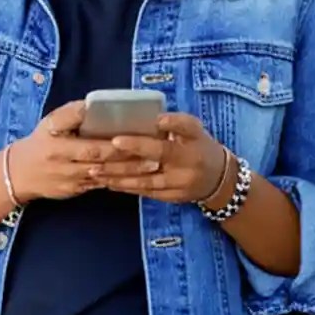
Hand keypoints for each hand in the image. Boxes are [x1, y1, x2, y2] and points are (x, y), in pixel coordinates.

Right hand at [6, 100, 147, 201]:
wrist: (19, 173)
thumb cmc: (40, 142)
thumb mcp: (49, 123)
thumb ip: (70, 114)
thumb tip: (91, 104)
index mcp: (58, 145)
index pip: (89, 146)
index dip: (111, 145)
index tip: (132, 138)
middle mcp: (65, 165)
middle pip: (101, 163)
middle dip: (128, 160)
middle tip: (153, 155)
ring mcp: (71, 181)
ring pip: (104, 177)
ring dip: (128, 173)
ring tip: (152, 167)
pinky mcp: (75, 191)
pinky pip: (100, 186)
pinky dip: (118, 181)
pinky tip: (136, 178)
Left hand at [90, 113, 227, 203]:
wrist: (219, 180)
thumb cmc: (199, 147)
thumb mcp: (193, 129)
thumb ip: (174, 123)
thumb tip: (147, 117)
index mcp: (193, 139)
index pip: (183, 127)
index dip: (170, 123)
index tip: (154, 120)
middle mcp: (187, 161)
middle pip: (158, 156)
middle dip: (130, 153)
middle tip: (106, 148)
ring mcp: (179, 182)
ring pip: (145, 179)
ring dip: (118, 175)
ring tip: (95, 170)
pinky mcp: (171, 197)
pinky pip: (145, 192)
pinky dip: (125, 187)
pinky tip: (107, 182)